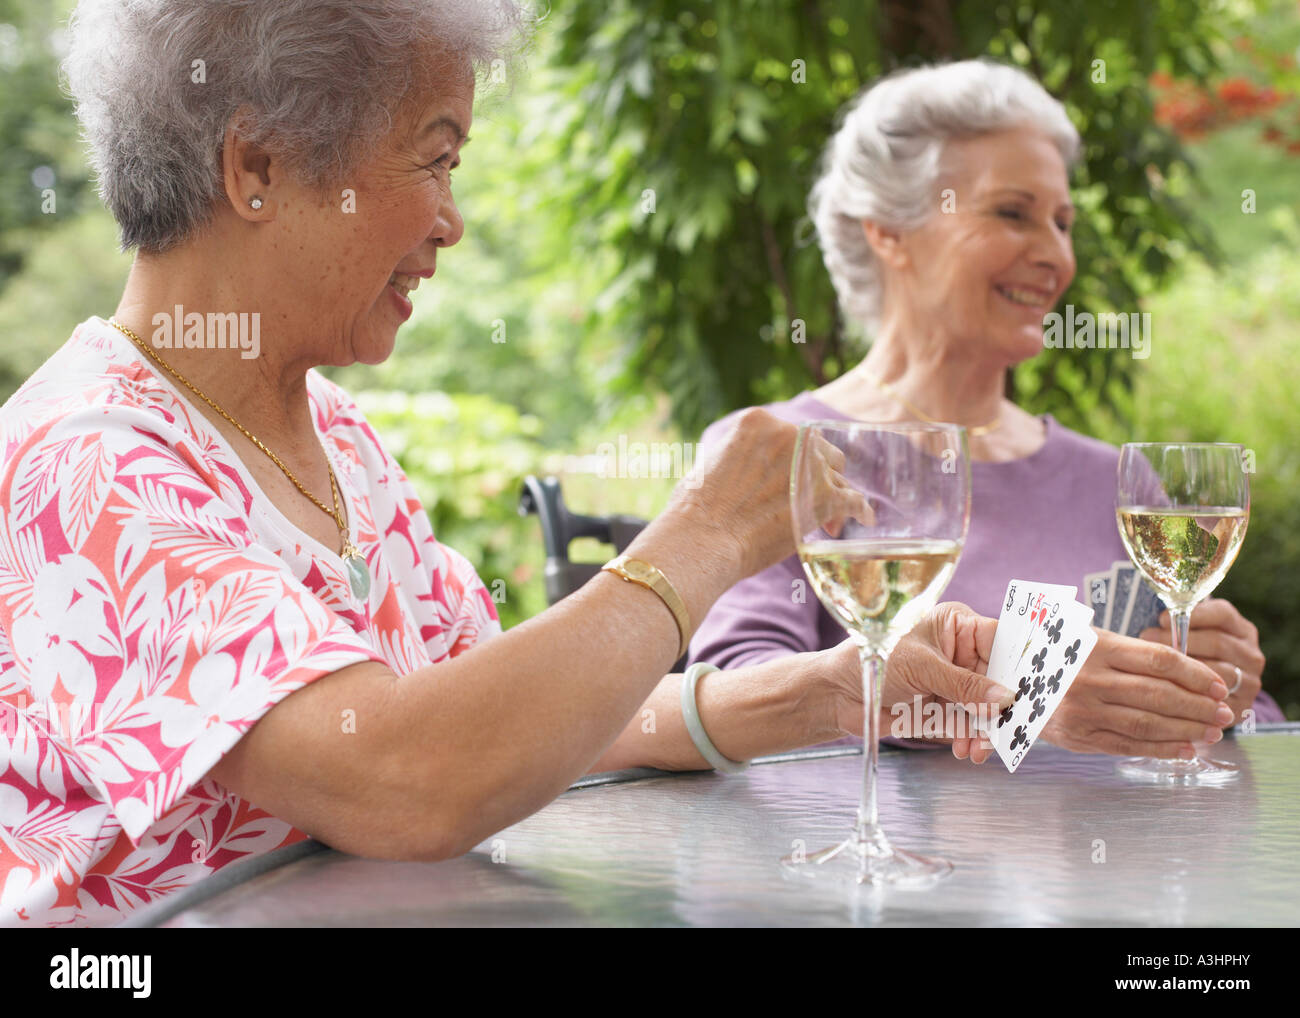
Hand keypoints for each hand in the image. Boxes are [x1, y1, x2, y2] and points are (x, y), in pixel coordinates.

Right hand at [665, 408, 868, 578]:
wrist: (702, 539)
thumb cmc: (693, 512)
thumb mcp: (709, 464)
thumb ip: (737, 458)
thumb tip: (743, 471)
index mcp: (757, 422)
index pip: (790, 436)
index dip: (794, 460)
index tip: (791, 480)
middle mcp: (788, 434)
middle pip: (819, 450)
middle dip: (818, 474)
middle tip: (810, 499)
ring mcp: (810, 464)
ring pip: (837, 476)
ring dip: (835, 494)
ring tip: (831, 519)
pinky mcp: (826, 496)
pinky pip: (854, 500)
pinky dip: (858, 511)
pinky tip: (860, 520)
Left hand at [829, 602, 1012, 764]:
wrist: (839, 693)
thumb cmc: (874, 661)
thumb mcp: (922, 668)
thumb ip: (964, 684)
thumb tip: (1004, 698)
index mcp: (957, 625)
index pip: (1000, 640)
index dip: (1018, 664)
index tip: (1031, 690)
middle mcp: (961, 651)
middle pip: (1000, 679)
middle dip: (1003, 706)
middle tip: (1012, 728)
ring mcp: (955, 681)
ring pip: (988, 707)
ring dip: (987, 730)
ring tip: (979, 747)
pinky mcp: (947, 707)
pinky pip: (972, 724)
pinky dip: (972, 739)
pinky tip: (966, 749)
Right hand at [1039, 626, 1230, 757]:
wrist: (1006, 679)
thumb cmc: (1054, 656)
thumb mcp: (1084, 638)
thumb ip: (1127, 652)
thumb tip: (1185, 674)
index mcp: (1096, 647)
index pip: (1159, 660)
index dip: (1195, 674)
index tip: (1218, 685)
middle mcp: (1089, 679)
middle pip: (1159, 694)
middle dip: (1199, 706)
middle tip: (1224, 712)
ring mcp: (1083, 710)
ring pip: (1148, 723)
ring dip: (1187, 730)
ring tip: (1212, 732)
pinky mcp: (1078, 736)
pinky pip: (1128, 745)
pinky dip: (1161, 750)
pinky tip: (1185, 749)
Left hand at [1139, 598, 1264, 725]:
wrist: (1216, 700)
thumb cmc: (1194, 657)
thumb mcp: (1195, 635)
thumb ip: (1183, 623)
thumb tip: (1157, 616)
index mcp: (1243, 631)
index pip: (1223, 614)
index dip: (1192, 614)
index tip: (1160, 618)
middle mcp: (1251, 655)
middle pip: (1217, 642)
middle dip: (1178, 639)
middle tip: (1146, 637)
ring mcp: (1250, 682)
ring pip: (1215, 671)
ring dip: (1181, 666)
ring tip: (1151, 662)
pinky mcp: (1242, 706)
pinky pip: (1213, 699)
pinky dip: (1187, 692)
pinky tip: (1165, 686)